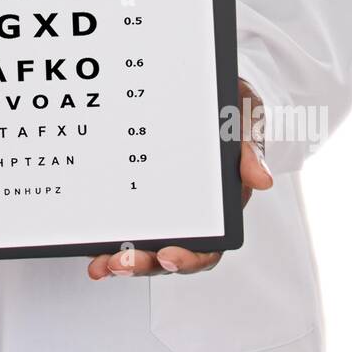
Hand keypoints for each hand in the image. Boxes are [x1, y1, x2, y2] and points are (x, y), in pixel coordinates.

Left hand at [87, 78, 272, 278]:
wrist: (205, 87)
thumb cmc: (228, 107)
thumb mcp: (244, 116)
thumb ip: (249, 147)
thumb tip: (262, 181)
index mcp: (221, 205)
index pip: (209, 246)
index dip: (190, 259)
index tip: (169, 256)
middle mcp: (191, 215)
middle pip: (170, 255)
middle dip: (145, 264)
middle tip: (122, 262)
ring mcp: (163, 208)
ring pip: (144, 247)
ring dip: (123, 260)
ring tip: (103, 264)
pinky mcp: (139, 196)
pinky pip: (124, 225)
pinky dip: (106, 240)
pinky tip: (90, 248)